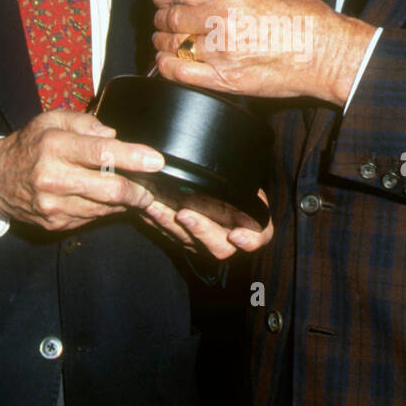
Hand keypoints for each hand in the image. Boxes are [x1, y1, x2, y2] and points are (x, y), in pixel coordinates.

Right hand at [0, 110, 164, 231]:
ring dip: (124, 201)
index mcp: (54, 146)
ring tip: (132, 192)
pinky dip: (106, 209)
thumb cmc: (30, 145)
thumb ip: (85, 122)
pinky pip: (93, 217)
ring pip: (105, 207)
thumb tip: (114, 135)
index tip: (156, 161)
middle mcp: (54, 178)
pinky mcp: (56, 223)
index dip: (133, 157)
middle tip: (151, 188)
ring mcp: (55, 205)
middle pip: (110, 189)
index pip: (101, 153)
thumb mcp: (51, 119)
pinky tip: (107, 199)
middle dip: (138, 190)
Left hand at [139, 189, 273, 260]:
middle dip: (201, 230)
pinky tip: (146, 205)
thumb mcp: (244, 178)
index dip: (250, 240)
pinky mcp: (182, 237)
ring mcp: (203, 241)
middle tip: (184, 214)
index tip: (236, 235)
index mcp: (251, 224)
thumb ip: (242, 177)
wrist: (216, 187)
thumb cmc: (234, 183)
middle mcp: (228, 237)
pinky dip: (156, 220)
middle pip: (219, 247)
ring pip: (188, 241)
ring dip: (170, 224)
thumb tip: (238, 158)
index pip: (259, 237)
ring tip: (155, 206)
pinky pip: (168, 234)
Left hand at [152, 0, 373, 105]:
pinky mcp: (224, 80)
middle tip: (163, 20)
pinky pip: (179, 73)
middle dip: (162, 18)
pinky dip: (167, 66)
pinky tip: (168, 62)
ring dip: (163, 42)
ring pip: (171, 45)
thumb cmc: (307, 23)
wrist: (327, 55)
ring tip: (166, 41)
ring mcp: (220, 52)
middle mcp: (220, 20)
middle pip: (170, 18)